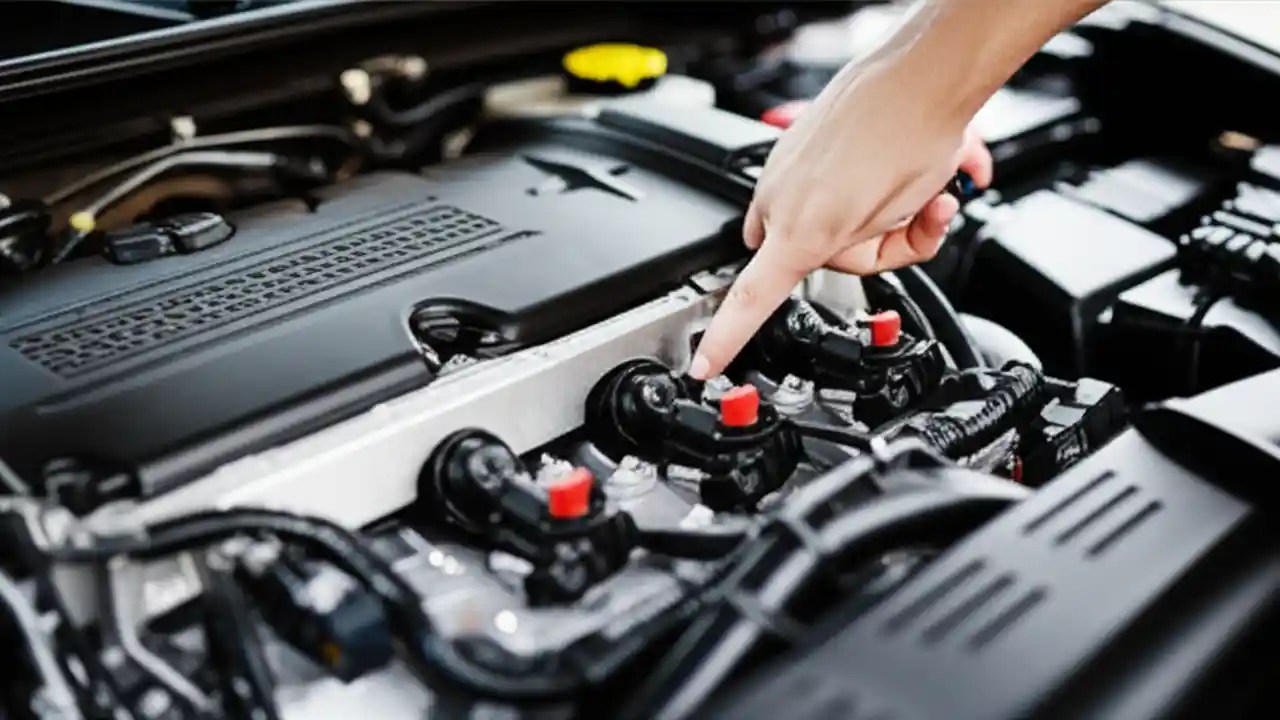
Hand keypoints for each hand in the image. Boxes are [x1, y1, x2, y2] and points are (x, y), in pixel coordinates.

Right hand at [689, 58, 992, 379]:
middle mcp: (779, 201)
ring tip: (898, 185)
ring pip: (811, 220)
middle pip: (808, 257)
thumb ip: (874, 253)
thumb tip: (869, 245)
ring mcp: (779, 171)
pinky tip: (877, 165)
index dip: (725, 339)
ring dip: (857, 213)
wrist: (916, 79)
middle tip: (899, 219)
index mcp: (802, 233)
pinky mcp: (789, 148)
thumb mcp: (906, 223)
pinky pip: (809, 187)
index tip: (703, 365)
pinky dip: (845, 185)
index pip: (751, 300)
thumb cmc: (914, 142)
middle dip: (857, 247)